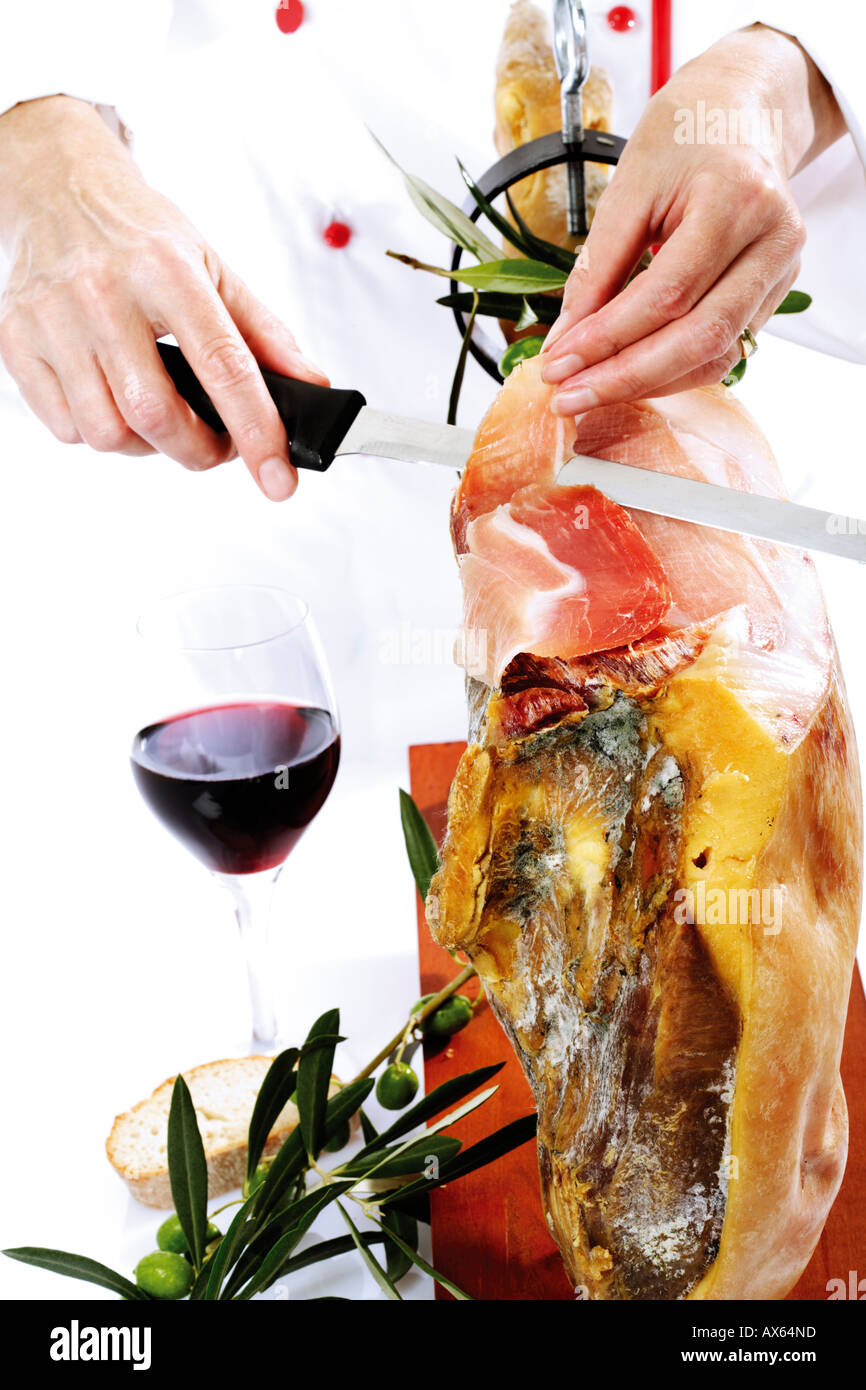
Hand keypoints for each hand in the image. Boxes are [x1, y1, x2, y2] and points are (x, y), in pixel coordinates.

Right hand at [0, 96, 327, 498]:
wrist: (61, 190)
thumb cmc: (141, 236)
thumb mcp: (214, 268)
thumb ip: (266, 333)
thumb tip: (311, 386)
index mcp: (166, 270)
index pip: (223, 367)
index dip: (256, 431)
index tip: (278, 478)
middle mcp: (103, 293)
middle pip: (156, 415)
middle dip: (199, 450)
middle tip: (215, 443)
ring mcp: (53, 319)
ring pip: (107, 433)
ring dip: (147, 446)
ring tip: (161, 415)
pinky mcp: (16, 341)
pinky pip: (64, 428)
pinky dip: (99, 433)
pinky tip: (114, 400)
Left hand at [541, 26, 845, 413]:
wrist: (737, 115)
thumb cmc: (683, 138)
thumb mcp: (628, 187)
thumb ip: (597, 265)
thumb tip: (565, 337)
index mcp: (737, 199)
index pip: (667, 294)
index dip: (608, 338)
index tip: (558, 362)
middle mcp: (772, 241)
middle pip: (698, 337)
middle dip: (625, 377)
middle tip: (569, 395)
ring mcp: (781, 271)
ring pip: (716, 356)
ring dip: (648, 384)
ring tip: (590, 391)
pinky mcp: (774, 294)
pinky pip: (724, 352)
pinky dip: (673, 373)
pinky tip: (628, 377)